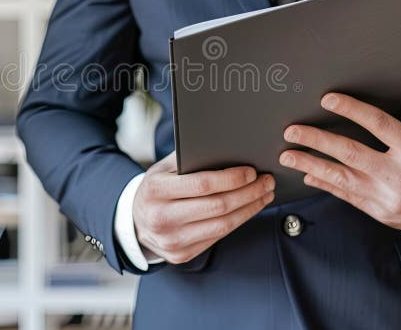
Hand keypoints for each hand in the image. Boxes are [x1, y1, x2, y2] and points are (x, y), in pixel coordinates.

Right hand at [133, 151, 274, 263]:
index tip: (251, 172)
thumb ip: (188, 158)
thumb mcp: (162, 169)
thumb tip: (227, 146)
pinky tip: (249, 209)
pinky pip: (218, 237)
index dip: (231, 178)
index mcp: (155, 190)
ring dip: (249, 209)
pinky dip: (238, 222)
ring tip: (264, 194)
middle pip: (217, 206)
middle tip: (266, 182)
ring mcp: (172, 240)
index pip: (202, 184)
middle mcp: (162, 218)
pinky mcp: (181, 255)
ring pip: (223, 225)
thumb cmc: (155, 189)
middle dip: (248, 193)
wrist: (134, 223)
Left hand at [279, 76, 400, 235]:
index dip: (352, 110)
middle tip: (292, 129)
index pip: (379, 124)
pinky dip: (323, 183)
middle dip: (318, 139)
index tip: (327, 99)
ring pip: (341, 177)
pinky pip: (344, 194)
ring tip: (287, 154)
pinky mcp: (376, 210)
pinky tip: (306, 173)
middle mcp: (399, 174)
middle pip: (351, 153)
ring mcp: (386, 196)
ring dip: (310, 164)